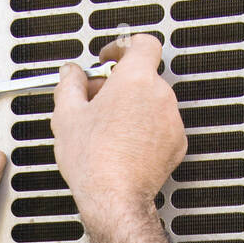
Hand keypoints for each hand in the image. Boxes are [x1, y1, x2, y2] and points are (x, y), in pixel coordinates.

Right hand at [50, 35, 186, 224]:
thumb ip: (69, 84)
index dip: (123, 47)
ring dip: (133, 108)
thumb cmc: (94, 161)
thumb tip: (71, 73)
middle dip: (120, 84)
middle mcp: (159, 95)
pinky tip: (124, 145)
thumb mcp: (67, 115)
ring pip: (152, 103)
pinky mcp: (176, 144)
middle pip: (143, 76)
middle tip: (98, 99)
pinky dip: (145, 130)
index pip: (141, 43)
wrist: (115, 198)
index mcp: (135, 79)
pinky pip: (161, 127)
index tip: (110, 58)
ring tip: (109, 127)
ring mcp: (171, 120)